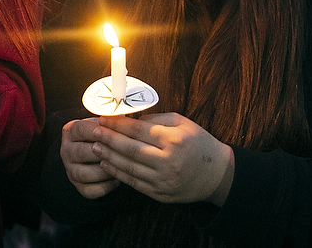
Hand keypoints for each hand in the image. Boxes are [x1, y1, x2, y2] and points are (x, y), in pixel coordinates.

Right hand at [61, 118, 120, 198]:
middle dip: (104, 153)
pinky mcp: (79, 187)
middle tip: (122, 152)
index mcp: (70, 132)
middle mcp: (65, 150)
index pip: (81, 129)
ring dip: (104, 171)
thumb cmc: (105, 136)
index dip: (100, 131)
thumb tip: (126, 111)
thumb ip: (111, 120)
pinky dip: (106, 187)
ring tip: (120, 166)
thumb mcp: (103, 124)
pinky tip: (117, 179)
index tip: (115, 131)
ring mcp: (70, 170)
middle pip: (81, 152)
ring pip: (84, 173)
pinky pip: (91, 190)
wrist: (97, 154)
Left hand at [91, 113, 234, 204]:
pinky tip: (107, 164)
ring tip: (95, 147)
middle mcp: (169, 161)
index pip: (138, 131)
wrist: (218, 175)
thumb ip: (155, 119)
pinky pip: (134, 182)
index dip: (118, 124)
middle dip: (109, 139)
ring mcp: (164, 180)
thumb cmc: (198, 143)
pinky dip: (118, 173)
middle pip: (130, 149)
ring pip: (130, 167)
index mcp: (174, 140)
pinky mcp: (161, 194)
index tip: (104, 118)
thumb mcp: (182, 123)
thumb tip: (128, 117)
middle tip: (94, 132)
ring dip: (109, 157)